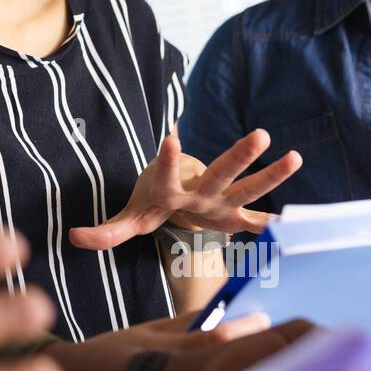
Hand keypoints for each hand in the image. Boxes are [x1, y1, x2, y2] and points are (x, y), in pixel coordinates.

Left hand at [69, 131, 299, 249]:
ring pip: (245, 188)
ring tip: (295, 156)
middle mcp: (199, 191)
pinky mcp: (232, 216)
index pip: (167, 173)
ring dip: (269, 176)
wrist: (173, 195)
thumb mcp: (128, 219)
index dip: (169, 159)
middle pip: (219, 172)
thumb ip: (106, 231)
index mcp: (169, 189)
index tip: (171, 138)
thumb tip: (74, 238)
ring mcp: (219, 201)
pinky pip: (256, 221)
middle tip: (261, 133)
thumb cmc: (150, 203)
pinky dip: (273, 225)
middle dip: (238, 155)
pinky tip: (297, 225)